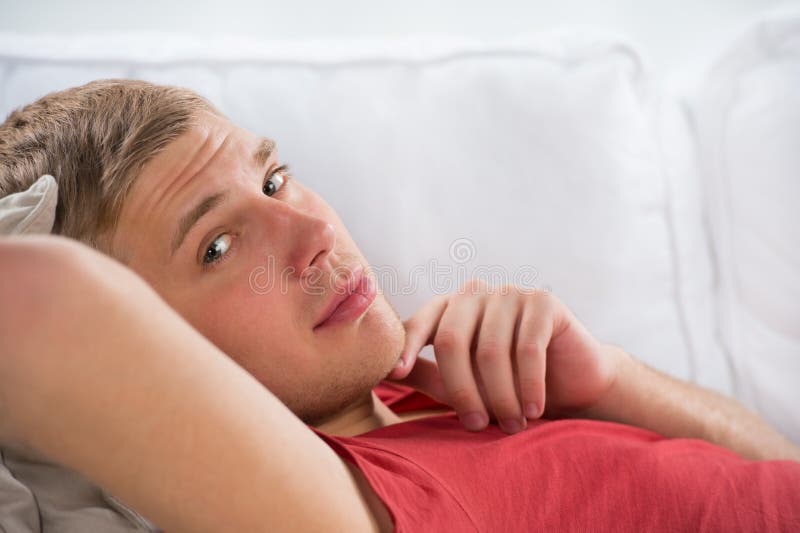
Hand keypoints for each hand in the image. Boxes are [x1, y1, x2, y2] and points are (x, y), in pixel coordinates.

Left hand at [386, 280, 622, 433]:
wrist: (572, 383)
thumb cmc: (509, 385)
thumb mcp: (460, 382)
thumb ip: (424, 373)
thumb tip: (380, 372)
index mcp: (451, 307)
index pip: (421, 323)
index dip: (406, 347)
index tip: (394, 374)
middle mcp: (477, 293)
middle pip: (451, 339)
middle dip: (462, 389)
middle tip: (475, 427)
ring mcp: (510, 293)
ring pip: (490, 350)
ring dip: (501, 396)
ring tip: (511, 426)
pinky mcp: (543, 302)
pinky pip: (527, 349)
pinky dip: (529, 385)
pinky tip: (533, 409)